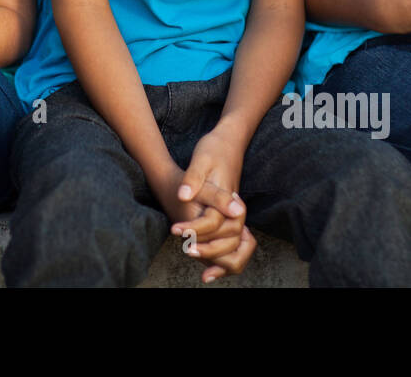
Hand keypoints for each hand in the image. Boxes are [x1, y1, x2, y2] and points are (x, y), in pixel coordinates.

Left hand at [172, 130, 254, 282]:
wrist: (229, 141)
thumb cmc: (214, 148)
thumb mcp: (201, 158)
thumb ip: (193, 178)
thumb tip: (183, 196)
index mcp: (228, 197)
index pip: (213, 222)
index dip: (193, 228)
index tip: (175, 230)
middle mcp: (235, 209)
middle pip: (229, 240)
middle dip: (208, 251)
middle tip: (186, 250)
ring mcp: (235, 214)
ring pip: (235, 247)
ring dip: (219, 259)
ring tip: (199, 265)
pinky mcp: (230, 215)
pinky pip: (232, 243)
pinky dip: (222, 256)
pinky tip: (208, 268)